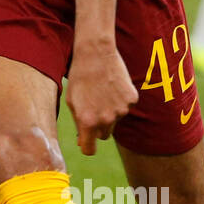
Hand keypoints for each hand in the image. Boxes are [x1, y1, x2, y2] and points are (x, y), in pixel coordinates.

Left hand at [66, 40, 137, 155]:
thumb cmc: (79, 78)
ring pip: (115, 120)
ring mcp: (121, 110)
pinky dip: (119, 101)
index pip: (89, 150)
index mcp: (88, 122)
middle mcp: (106, 119)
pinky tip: (112, 86)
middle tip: (93, 108)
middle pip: (104, 135)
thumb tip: (84, 142)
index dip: (87, 146)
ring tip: (101, 92)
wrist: (95, 53)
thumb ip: (79, 124)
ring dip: (109, 112)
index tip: (86, 141)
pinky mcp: (132, 99)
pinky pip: (125, 107)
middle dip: (98, 127)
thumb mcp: (72, 102)